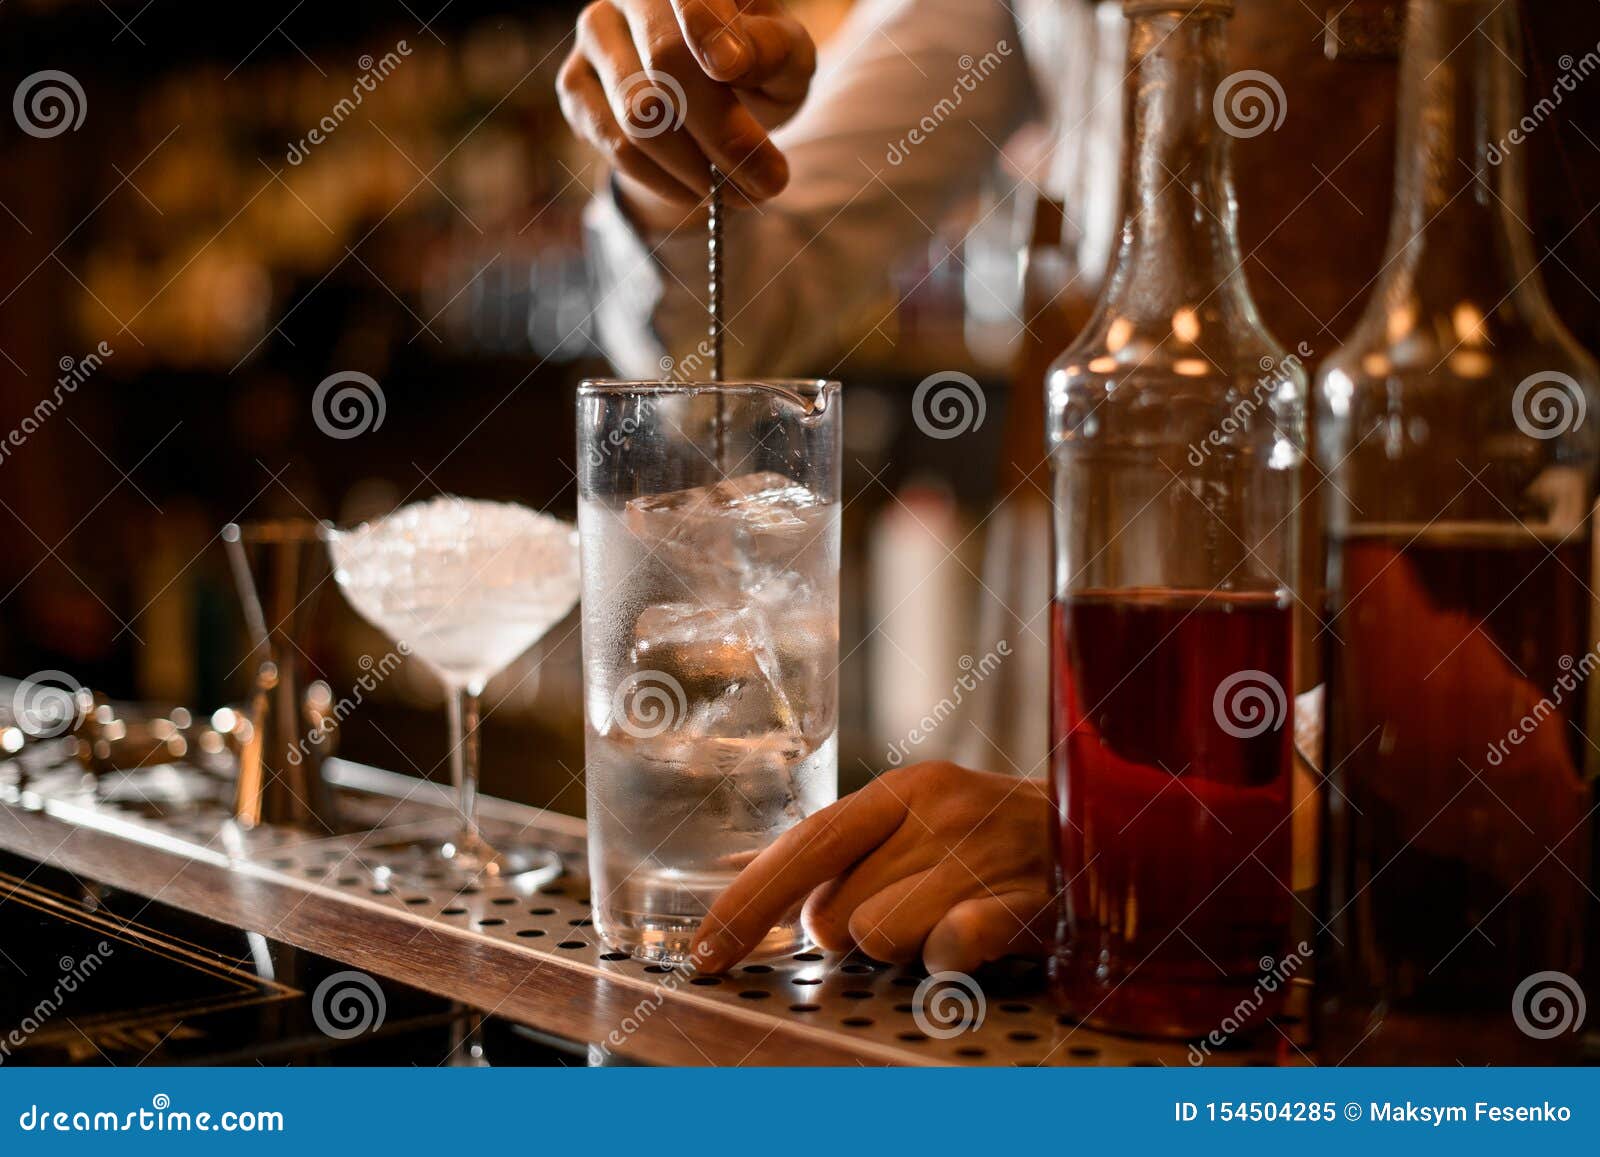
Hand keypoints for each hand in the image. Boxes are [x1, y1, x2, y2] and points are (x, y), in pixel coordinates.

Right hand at [556, 0, 816, 216]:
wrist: (715, 93)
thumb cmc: (758, 65)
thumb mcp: (785, 56)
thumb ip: (770, 49)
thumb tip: (732, 60)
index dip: (707, 30)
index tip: (730, 68)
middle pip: (665, 62)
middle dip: (724, 133)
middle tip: (769, 182)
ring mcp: (596, 36)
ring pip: (638, 115)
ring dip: (697, 168)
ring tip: (741, 194)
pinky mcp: (575, 85)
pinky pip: (615, 146)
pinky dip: (664, 181)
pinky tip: (698, 192)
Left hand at [695, 762, 1054, 973]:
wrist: (1118, 835)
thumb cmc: (999, 845)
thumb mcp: (923, 826)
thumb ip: (851, 854)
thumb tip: (771, 897)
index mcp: (901, 790)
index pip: (804, 844)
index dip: (746, 901)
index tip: (704, 955)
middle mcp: (936, 810)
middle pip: (834, 911)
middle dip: (856, 933)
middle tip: (913, 912)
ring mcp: (981, 853)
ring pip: (879, 938)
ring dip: (906, 948)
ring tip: (951, 920)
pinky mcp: (1026, 899)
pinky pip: (948, 948)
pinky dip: (949, 958)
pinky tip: (972, 939)